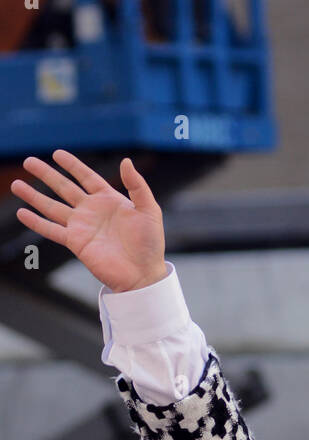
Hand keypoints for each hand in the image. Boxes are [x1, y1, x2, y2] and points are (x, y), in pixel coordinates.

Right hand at [11, 152, 165, 292]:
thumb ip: (138, 185)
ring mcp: (82, 227)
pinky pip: (52, 229)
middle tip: (28, 161)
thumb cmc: (150, 245)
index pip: (86, 177)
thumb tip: (126, 161)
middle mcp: (92, 211)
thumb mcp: (149, 210)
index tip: (57, 153)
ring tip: (17, 184)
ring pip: (52, 206)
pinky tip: (22, 213)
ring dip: (34, 196)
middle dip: (46, 174)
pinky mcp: (76, 243)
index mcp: (109, 200)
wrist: (143, 275)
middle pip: (64, 188)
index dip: (72, 165)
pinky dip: (36, 222)